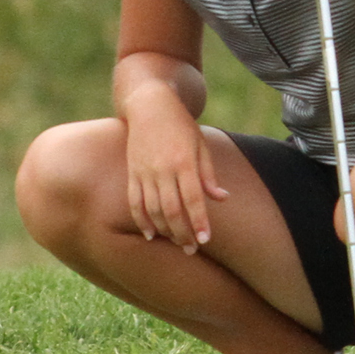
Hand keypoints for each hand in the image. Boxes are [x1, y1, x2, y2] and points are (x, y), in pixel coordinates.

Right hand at [122, 87, 227, 253]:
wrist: (149, 104)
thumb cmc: (181, 125)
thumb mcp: (201, 145)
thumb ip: (209, 174)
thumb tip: (222, 199)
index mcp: (184, 161)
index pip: (193, 198)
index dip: (199, 221)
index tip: (205, 239)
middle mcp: (163, 169)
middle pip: (172, 210)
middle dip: (182, 233)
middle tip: (191, 249)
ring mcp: (145, 172)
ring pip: (153, 210)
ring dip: (165, 231)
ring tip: (177, 243)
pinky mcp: (132, 172)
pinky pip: (135, 202)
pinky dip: (141, 221)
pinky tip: (150, 235)